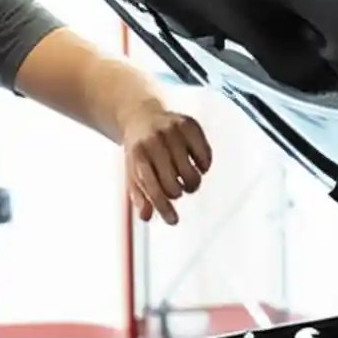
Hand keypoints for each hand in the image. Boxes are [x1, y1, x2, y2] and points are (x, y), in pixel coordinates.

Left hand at [121, 103, 212, 224]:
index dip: (164, 208)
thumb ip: (139, 196)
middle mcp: (154, 141)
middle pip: (174, 185)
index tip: (173, 221)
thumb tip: (147, 217)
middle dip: (177, 194)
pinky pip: (205, 156)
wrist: (140, 117)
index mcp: (138, 155)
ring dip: (192, 184)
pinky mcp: (189, 124)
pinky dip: (204, 166)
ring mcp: (172, 131)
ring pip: (192, 174)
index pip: (154, 189)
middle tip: (177, 191)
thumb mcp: (132, 172)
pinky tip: (197, 165)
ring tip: (187, 181)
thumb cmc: (138, 151)